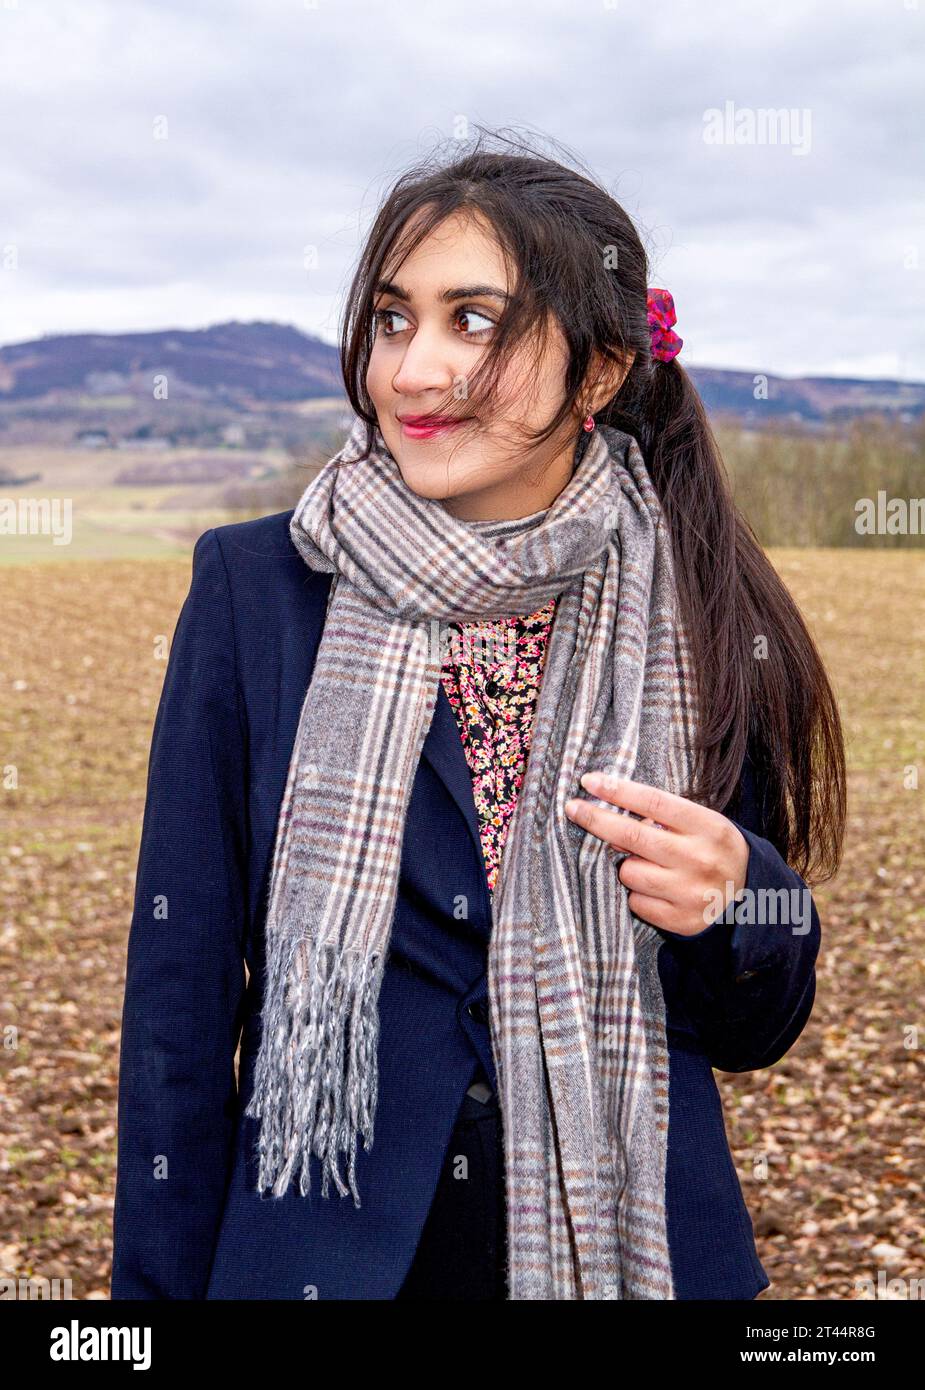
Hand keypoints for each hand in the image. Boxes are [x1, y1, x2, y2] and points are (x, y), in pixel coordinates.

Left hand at [563, 771, 749, 936]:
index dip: (618, 790)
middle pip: (633, 835)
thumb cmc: (715, 852)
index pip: (654, 802)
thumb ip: (664, 817)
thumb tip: (612, 813)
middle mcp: (699, 859)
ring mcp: (690, 892)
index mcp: (708, 827)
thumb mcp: (702, 825)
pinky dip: (638, 894)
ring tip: (648, 865)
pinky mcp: (680, 920)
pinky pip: (636, 901)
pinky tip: (656, 890)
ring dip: (627, 865)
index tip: (589, 781)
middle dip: (596, 819)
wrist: (751, 899)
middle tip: (573, 808)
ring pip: (629, 871)